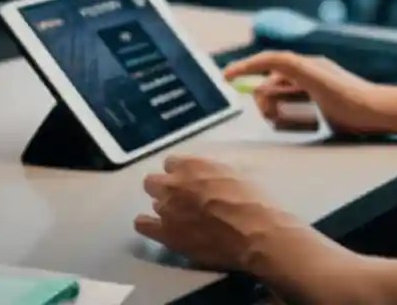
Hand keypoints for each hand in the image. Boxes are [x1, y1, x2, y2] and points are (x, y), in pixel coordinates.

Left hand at [135, 155, 303, 273]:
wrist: (253, 233)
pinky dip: (149, 224)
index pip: (172, 162)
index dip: (181, 172)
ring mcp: (165, 209)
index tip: (190, 179)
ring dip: (166, 206)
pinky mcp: (165, 233)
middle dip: (165, 187)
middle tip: (182, 196)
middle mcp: (173, 184)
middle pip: (153, 181)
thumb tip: (201, 176)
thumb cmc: (251, 200)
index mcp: (191, 166)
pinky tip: (160, 226)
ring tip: (182, 217)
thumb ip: (210, 172)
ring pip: (154, 202)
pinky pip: (142, 225)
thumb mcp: (233, 174)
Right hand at [225, 52, 389, 135]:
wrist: (378, 114)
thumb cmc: (349, 99)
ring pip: (281, 100)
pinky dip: (289, 117)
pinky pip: (293, 110)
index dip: (245, 66)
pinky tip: (301, 125)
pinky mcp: (321, 106)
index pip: (268, 61)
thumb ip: (287, 64)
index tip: (225, 77)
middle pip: (271, 84)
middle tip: (274, 116)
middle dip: (265, 99)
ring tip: (289, 122)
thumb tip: (263, 60)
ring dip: (277, 111)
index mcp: (306, 65)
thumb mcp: (313, 77)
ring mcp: (315, 90)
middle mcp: (309, 74)